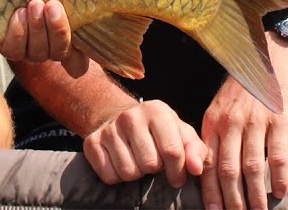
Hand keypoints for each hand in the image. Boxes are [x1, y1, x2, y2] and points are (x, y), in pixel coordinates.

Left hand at [0, 0, 88, 76]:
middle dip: (57, 29)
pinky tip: (19, 12)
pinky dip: (17, 31)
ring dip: (37, 28)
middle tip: (53, 5)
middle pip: (58, 52)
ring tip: (35, 5)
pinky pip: (13, 50)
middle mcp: (49, 52)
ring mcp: (29, 53)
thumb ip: (72, 0)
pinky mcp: (9, 48)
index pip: (78, 64)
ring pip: (36, 52)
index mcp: (69, 44)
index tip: (80, 37)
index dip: (80, 58)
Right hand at [81, 100, 207, 188]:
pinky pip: (109, 176)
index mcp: (157, 111)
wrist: (119, 117)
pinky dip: (117, 176)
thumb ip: (195, 150)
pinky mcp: (91, 142)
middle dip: (155, 170)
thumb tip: (196, 168)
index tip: (176, 176)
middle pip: (149, 164)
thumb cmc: (158, 131)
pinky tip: (121, 162)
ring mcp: (109, 129)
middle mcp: (130, 116)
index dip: (177, 171)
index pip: (172, 151)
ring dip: (136, 174)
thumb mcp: (181, 134)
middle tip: (153, 162)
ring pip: (129, 172)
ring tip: (137, 161)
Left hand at [198, 38, 287, 209]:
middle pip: (228, 170)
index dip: (210, 191)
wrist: (271, 61)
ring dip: (255, 195)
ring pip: (252, 168)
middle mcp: (231, 123)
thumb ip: (214, 137)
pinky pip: (278, 156)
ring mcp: (255, 122)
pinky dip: (279, 177)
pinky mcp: (279, 120)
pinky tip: (280, 193)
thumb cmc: (243, 91)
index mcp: (213, 122)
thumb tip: (206, 171)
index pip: (207, 163)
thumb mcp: (220, 109)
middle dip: (232, 200)